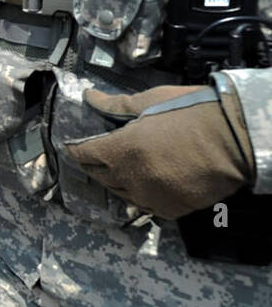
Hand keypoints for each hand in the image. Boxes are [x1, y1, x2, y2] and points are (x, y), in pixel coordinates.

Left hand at [65, 84, 253, 219]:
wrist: (237, 138)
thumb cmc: (192, 111)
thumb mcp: (150, 101)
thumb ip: (115, 105)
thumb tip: (89, 97)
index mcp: (123, 149)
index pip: (86, 154)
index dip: (75, 149)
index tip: (70, 146)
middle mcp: (132, 178)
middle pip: (100, 175)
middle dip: (92, 165)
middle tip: (90, 158)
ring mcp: (152, 197)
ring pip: (120, 193)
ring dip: (113, 181)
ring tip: (113, 171)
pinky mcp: (171, 209)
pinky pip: (144, 206)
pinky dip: (138, 195)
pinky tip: (139, 185)